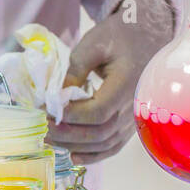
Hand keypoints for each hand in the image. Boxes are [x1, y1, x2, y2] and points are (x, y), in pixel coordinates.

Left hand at [51, 0, 174, 162]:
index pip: (98, 112)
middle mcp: (134, 106)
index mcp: (127, 84)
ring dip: (75, 146)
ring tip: (50, 139)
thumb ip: (75, 70)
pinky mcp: (130, 123)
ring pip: (105, 144)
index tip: (46, 109)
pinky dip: (93, 155)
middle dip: (67, 134)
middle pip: (100, 133)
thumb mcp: (93, 44)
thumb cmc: (119, 36)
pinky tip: (73, 155)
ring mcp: (134, 118)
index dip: (70, 116)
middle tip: (42, 127)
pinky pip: (113, 146)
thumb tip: (56, 96)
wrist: (146, 35)